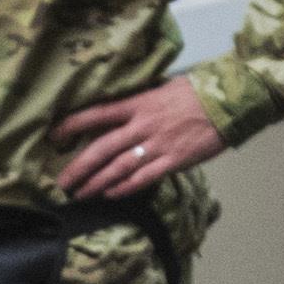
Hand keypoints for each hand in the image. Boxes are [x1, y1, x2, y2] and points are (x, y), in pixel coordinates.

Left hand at [56, 79, 228, 205]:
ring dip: (97, 183)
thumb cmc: (196, 93)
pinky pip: (144, 178)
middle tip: (62, 182)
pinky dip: (125, 188)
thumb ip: (140, 101)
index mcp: (138, 103)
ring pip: (119, 168)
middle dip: (79, 167)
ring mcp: (158, 145)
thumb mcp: (162, 88)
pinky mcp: (173, 161)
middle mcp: (143, 125)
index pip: (98, 113)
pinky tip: (111, 194)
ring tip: (81, 194)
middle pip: (102, 148)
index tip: (55, 136)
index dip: (73, 124)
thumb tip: (120, 109)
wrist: (228, 103)